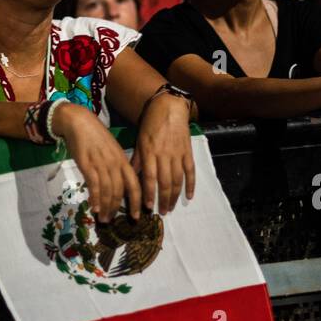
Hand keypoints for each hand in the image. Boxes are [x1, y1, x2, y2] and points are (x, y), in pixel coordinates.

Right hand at [51, 102, 141, 223]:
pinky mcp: (87, 165)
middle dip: (116, 209)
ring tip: (102, 219)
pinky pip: (94, 185)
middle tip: (112, 221)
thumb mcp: (112, 150)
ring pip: (107, 191)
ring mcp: (101, 164)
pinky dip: (95, 198)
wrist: (79, 122)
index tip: (136, 216)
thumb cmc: (96, 136)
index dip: (136, 202)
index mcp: (123, 160)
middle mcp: (115, 164)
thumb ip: (117, 167)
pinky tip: (94, 208)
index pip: (134, 185)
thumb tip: (119, 186)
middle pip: (120, 191)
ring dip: (105, 207)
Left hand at [131, 93, 195, 214]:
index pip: (149, 178)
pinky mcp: (188, 152)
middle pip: (165, 183)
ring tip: (171, 207)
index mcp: (149, 152)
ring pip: (177, 180)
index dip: (148, 194)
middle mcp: (164, 155)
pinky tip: (189, 196)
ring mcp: (178, 154)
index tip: (147, 208)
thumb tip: (129, 177)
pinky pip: (190, 171)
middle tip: (161, 213)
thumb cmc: (151, 123)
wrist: (170, 107)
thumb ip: (136, 159)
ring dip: (175, 196)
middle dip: (163, 200)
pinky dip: (191, 185)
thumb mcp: (139, 140)